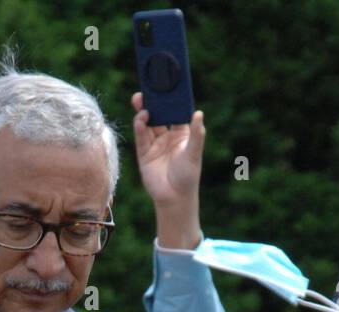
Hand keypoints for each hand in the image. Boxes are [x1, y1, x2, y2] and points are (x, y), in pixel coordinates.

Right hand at [132, 92, 204, 215]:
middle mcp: (167, 136)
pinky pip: (141, 137)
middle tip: (148, 88)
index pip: (175, 111)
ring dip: (143, 111)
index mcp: (181, 133)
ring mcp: (154, 144)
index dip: (171, 99)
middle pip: (158, 114)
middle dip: (153, 102)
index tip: (167, 84)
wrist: (173, 198)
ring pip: (147, 123)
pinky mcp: (143, 153)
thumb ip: (196, 134)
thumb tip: (199, 114)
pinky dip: (139, 126)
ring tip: (140, 99)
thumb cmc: (188, 176)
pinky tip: (140, 118)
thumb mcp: (194, 153)